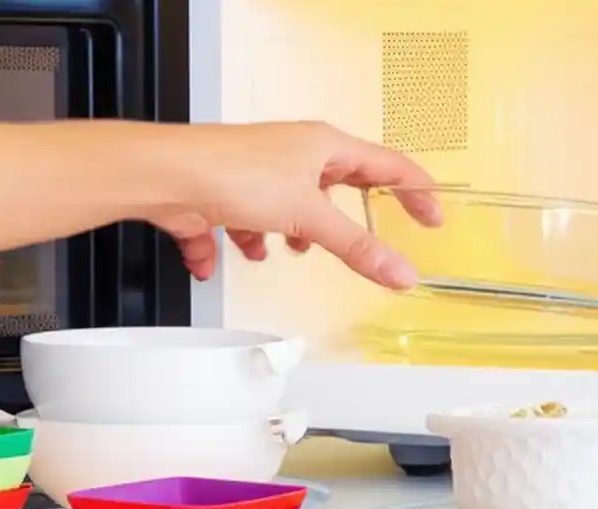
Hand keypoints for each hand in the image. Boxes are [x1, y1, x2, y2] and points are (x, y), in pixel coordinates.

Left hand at [148, 121, 441, 289]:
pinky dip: (235, 241)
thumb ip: (356, 248)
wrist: (165, 175)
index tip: (432, 217)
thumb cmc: (232, 172)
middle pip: (335, 187)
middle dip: (342, 219)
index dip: (415, 192)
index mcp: (323, 146)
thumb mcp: (309, 216)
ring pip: (287, 207)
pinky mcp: (224, 194)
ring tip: (282, 248)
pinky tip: (218, 256)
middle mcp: (292, 155)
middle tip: (361, 241)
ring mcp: (258, 174)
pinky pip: (238, 224)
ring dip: (287, 232)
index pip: (387, 166)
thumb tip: (401, 271)